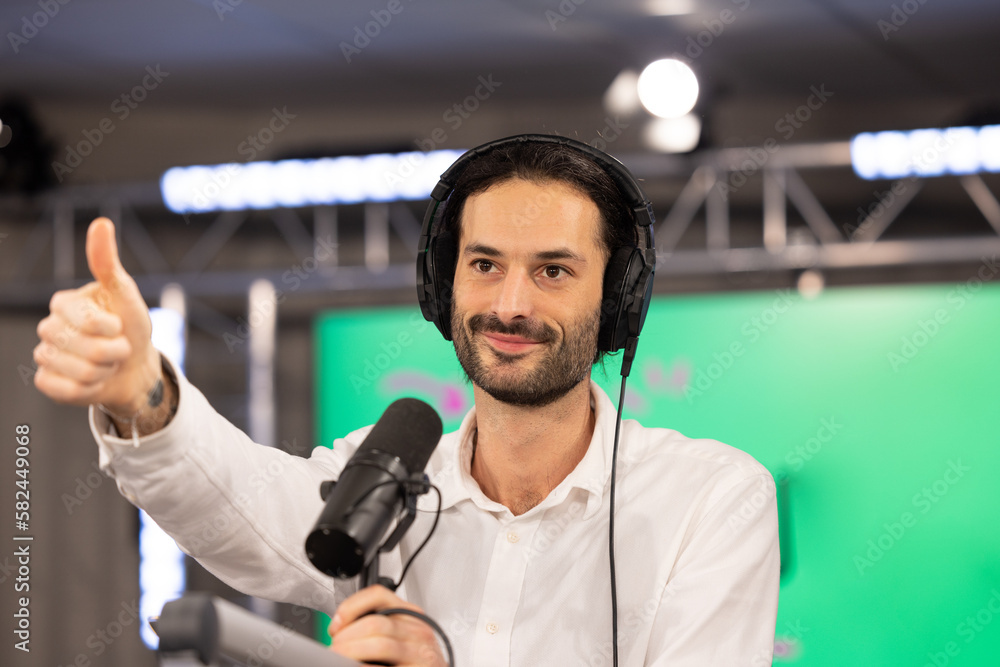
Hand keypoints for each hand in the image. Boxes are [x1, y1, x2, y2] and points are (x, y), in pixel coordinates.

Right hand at [34, 218, 162, 416]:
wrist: (135, 366)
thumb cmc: (131, 326)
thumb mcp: (125, 294)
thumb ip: (107, 263)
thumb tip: (101, 223)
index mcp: (63, 304)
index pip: (86, 320)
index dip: (111, 328)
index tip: (119, 325)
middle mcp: (49, 327)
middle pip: (83, 348)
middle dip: (113, 351)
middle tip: (118, 347)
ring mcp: (45, 354)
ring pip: (77, 371)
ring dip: (104, 371)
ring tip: (108, 363)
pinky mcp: (47, 381)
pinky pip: (64, 390)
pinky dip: (88, 389)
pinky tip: (94, 380)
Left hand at [329, 585, 446, 666]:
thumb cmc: (415, 662)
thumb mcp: (402, 637)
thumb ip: (379, 628)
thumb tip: (340, 631)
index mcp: (411, 615)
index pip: (378, 595)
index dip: (350, 607)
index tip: (336, 625)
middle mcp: (419, 630)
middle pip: (374, 622)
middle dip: (346, 636)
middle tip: (334, 648)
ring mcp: (421, 653)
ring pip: (379, 644)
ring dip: (351, 652)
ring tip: (339, 659)